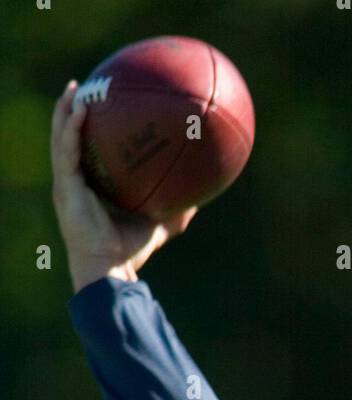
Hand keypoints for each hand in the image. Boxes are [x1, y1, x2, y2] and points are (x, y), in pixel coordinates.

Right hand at [50, 79, 197, 291]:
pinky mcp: (65, 187)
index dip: (86, 130)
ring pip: (60, 138)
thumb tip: (199, 202)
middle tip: (83, 87)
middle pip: (67, 138)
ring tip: (76, 88)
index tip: (97, 106)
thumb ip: (174, 213)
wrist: (111, 269)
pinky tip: (82, 109)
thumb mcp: (157, 228)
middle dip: (71, 110)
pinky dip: (71, 128)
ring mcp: (66, 183)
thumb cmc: (129, 253)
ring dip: (65, 110)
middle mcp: (73, 182)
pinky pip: (66, 150)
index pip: (84, 152)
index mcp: (88, 187)